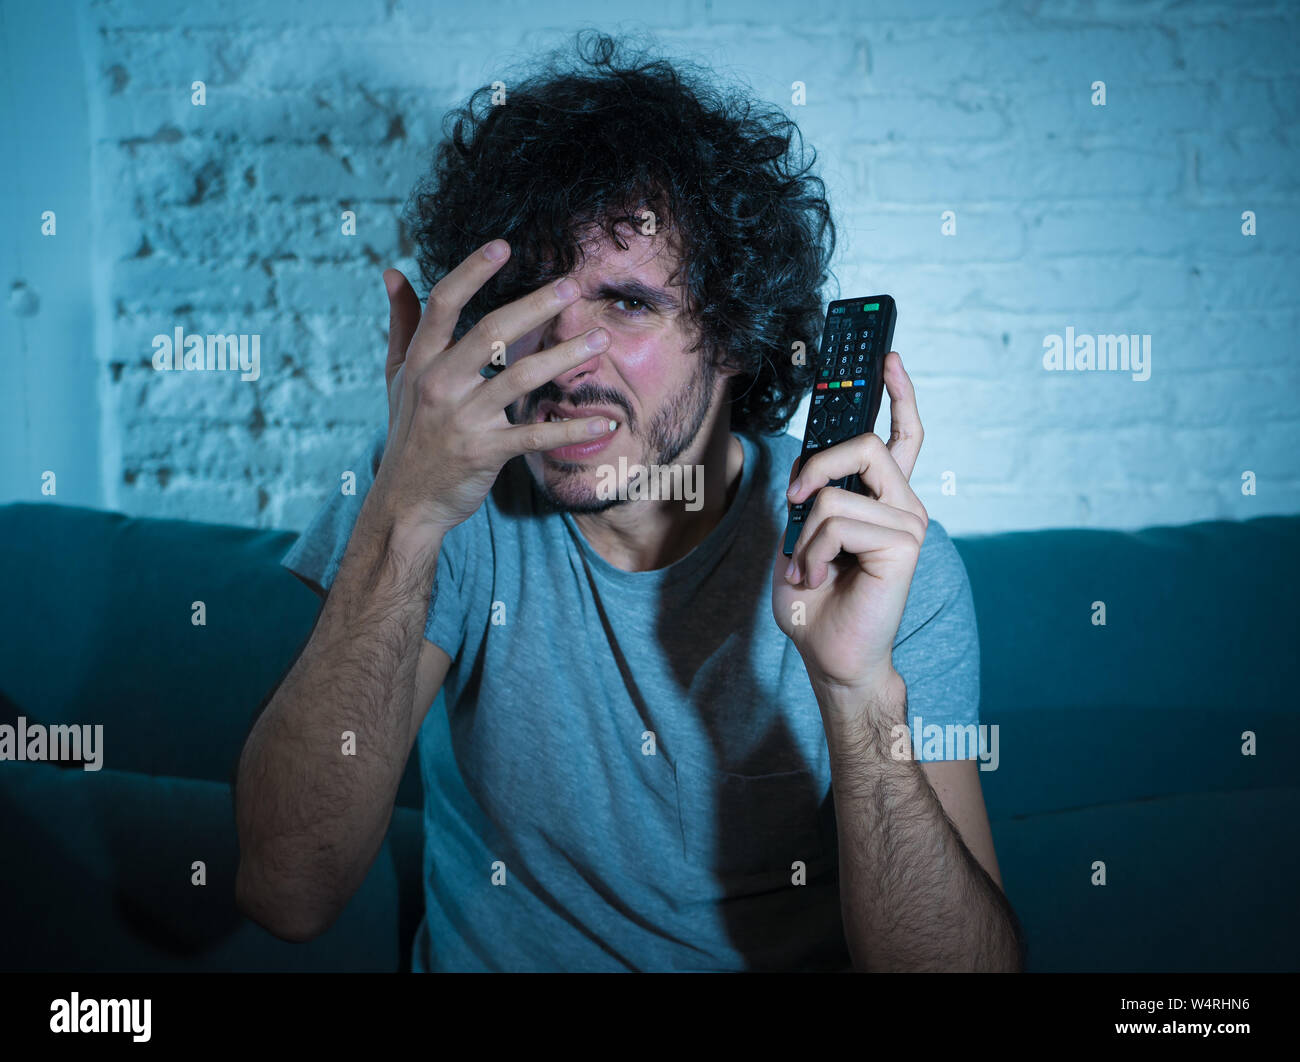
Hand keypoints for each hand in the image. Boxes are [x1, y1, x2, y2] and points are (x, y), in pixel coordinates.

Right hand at [370, 240, 617, 543]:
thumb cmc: (409, 432)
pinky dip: (571, 429)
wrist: (405, 502)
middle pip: (489, 332)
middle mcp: (439, 384)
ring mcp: (463, 419)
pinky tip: (604, 421)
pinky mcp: (485, 452)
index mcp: (420, 361)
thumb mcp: (398, 377)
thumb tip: (392, 272)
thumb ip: (401, 323)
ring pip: (520, 378)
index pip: (442, 304)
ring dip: (564, 356)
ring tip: (599, 339)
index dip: (471, 272)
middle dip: (534, 306)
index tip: (503, 245)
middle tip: (572, 286)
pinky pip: (535, 435)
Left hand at [771, 352, 927, 700]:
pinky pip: (837, 519)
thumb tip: (809, 473)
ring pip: (835, 492)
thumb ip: (812, 497)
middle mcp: (903, 504)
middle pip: (863, 442)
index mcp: (882, 500)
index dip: (898, 393)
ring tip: (808, 570)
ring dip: (803, 537)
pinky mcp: (904, 542)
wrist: (832, 656)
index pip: (900, 436)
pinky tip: (818, 578)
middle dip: (815, 466)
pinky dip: (811, 551)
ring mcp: (908, 521)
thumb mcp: (800, 536)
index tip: (887, 354)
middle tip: (793, 504)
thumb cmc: (816, 600)